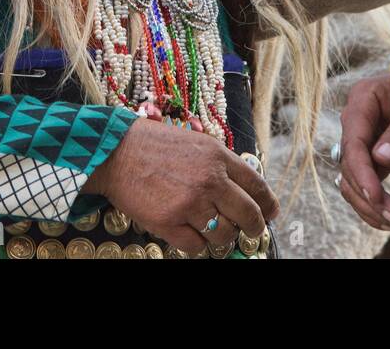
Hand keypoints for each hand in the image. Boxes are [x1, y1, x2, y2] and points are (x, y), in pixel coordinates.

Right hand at [85, 117, 278, 255]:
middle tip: (251, 231)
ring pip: (223, 235)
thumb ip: (221, 165)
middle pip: (249, 215)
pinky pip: (196, 246)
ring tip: (210, 227)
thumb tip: (244, 190)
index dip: (268, 204)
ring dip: (221, 236)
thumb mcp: (197, 143)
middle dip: (254, 227)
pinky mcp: (170, 223)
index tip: (271, 213)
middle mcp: (210, 180)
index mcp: (219, 157)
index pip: (257, 186)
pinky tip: (188, 231)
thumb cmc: (156, 145)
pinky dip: (195, 243)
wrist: (118, 152)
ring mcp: (190, 203)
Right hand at [337, 64, 389, 231]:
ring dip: (370, 206)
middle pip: (349, 165)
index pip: (354, 141)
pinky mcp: (371, 155)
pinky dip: (374, 203)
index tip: (377, 196)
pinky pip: (365, 183)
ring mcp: (361, 139)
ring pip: (352, 180)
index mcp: (363, 98)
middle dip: (369, 197)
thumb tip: (382, 160)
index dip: (362, 173)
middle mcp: (356, 120)